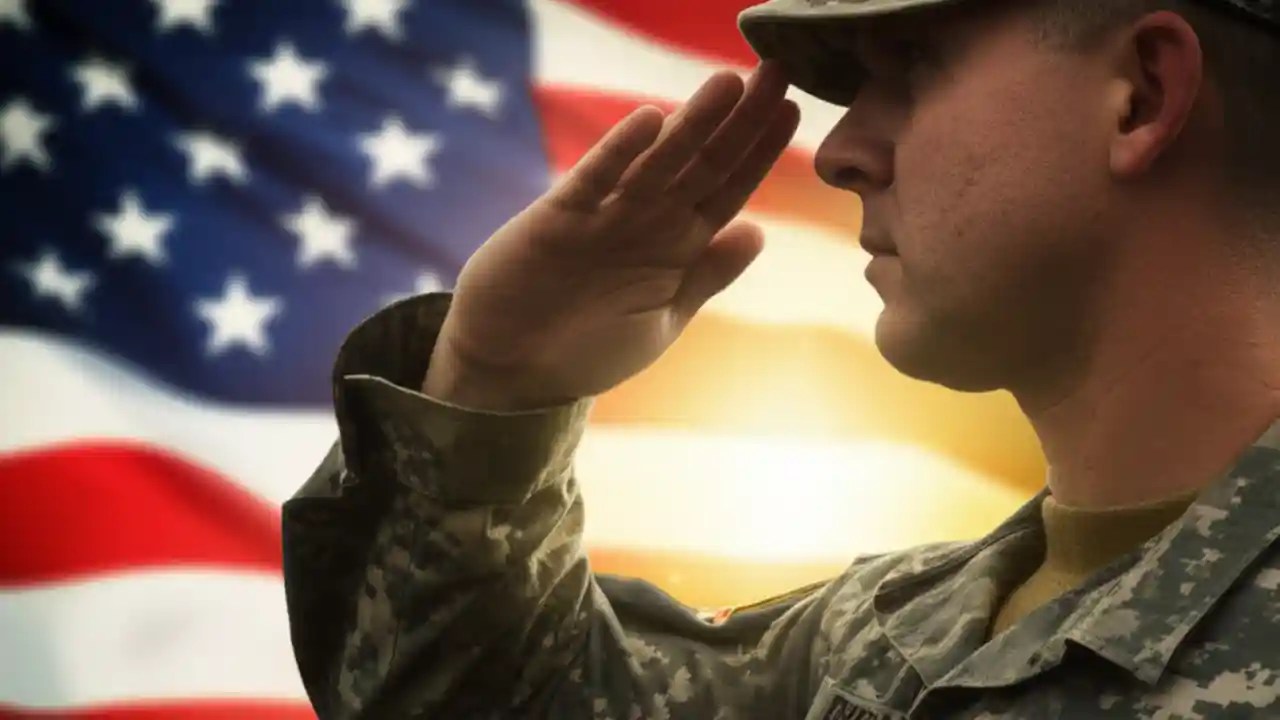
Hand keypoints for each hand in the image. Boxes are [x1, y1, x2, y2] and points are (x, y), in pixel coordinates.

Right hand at [424, 63, 799, 410]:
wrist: (512, 369)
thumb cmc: (588, 350)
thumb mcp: (661, 322)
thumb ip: (706, 277)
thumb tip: (759, 232)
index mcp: (676, 247)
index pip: (728, 189)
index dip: (760, 152)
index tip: (793, 112)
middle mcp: (646, 221)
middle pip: (703, 163)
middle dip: (740, 121)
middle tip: (777, 72)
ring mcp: (604, 215)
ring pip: (658, 162)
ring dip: (692, 123)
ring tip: (728, 83)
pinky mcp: (559, 218)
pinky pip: (595, 180)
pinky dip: (620, 153)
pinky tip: (650, 121)